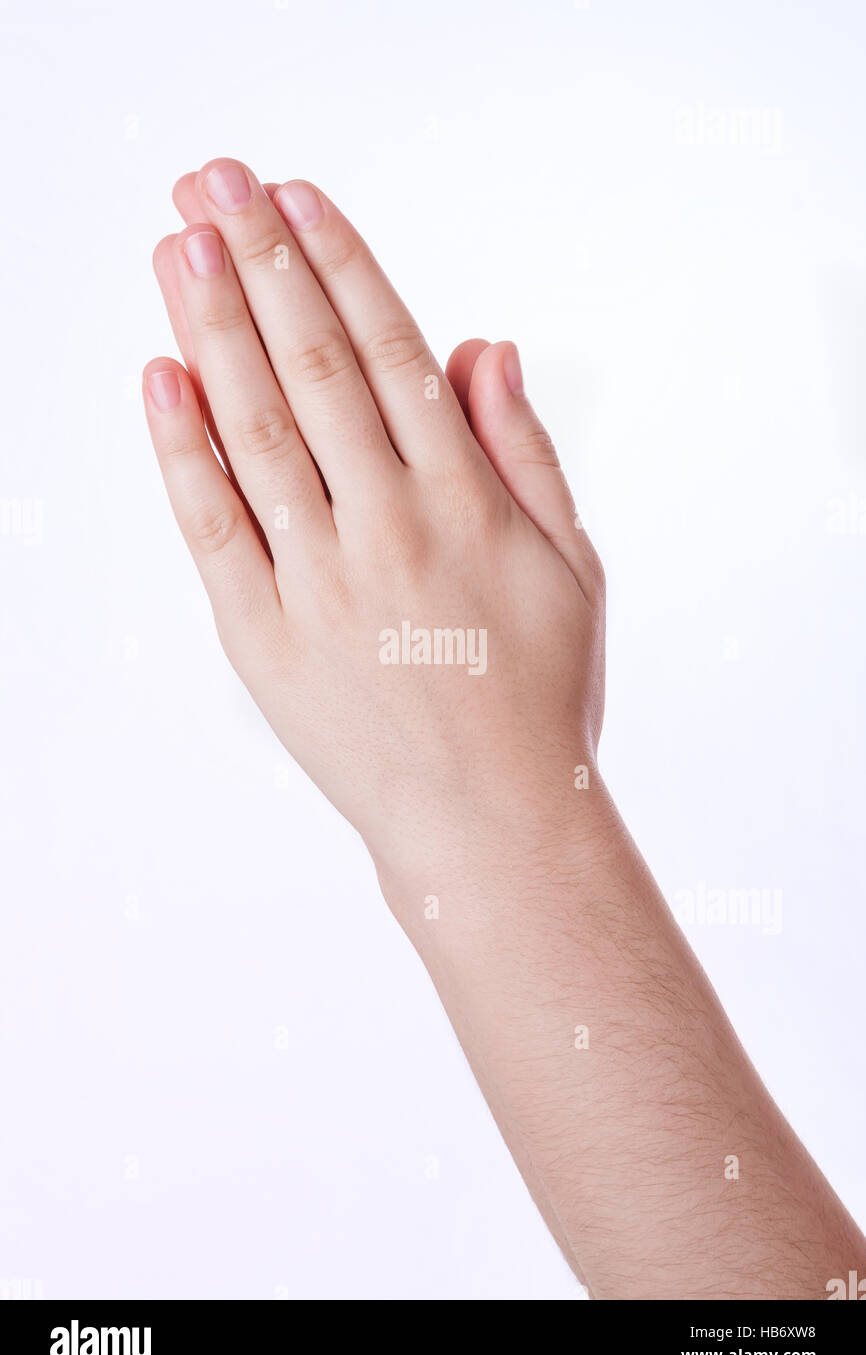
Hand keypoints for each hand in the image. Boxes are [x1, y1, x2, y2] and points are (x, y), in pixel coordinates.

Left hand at [143, 159, 605, 892]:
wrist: (491, 822)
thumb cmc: (541, 695)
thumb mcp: (572, 564)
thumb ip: (525, 450)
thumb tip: (482, 346)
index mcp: (465, 500)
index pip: (388, 353)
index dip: (338, 267)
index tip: (295, 201)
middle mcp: (387, 525)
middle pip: (310, 367)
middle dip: (257, 265)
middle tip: (213, 183)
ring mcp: (317, 579)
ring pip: (254, 429)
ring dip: (210, 330)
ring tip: (175, 247)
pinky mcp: (262, 636)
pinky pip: (213, 528)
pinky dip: (182, 451)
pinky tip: (159, 378)